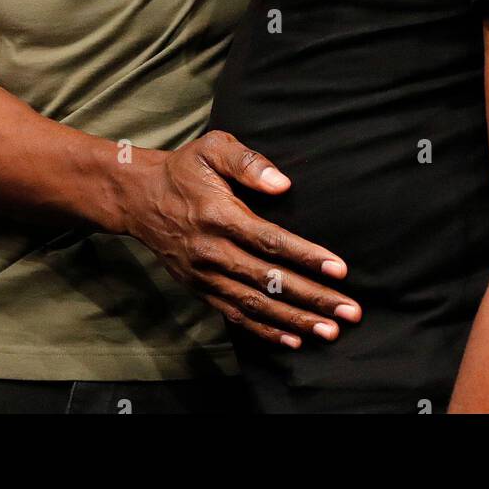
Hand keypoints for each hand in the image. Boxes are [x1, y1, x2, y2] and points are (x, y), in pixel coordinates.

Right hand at [120, 130, 361, 347]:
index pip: (270, 241)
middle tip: (349, 312)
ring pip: (255, 305)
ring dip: (294, 322)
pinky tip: (293, 341)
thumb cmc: (184, 169)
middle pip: (269, 281)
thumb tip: (283, 184)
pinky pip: (235, 316)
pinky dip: (265, 331)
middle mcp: (212, 251)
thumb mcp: (212, 148)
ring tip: (330, 333)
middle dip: (313, 298)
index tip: (340, 269)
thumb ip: (247, 162)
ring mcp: (204, 276)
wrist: (139, 198)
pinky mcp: (200, 289)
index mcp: (219, 216)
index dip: (306, 256)